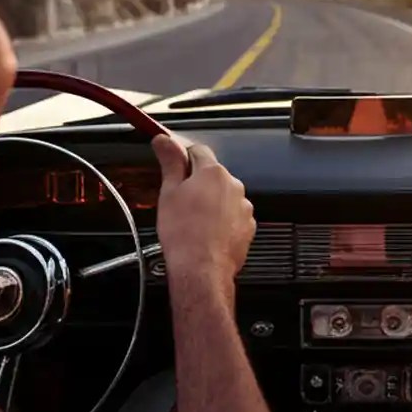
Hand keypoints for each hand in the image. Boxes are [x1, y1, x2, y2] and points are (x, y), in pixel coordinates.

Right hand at [152, 135, 255, 287]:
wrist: (201, 270)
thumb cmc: (184, 234)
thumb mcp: (169, 192)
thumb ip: (170, 162)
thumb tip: (164, 141)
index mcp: (213, 173)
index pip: (198, 151)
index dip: (183, 158)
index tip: (174, 166)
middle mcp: (233, 186)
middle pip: (212, 175)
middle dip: (197, 184)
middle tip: (179, 201)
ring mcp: (243, 207)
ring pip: (223, 197)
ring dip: (211, 203)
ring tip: (193, 222)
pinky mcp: (247, 227)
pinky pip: (232, 216)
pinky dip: (221, 221)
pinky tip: (206, 233)